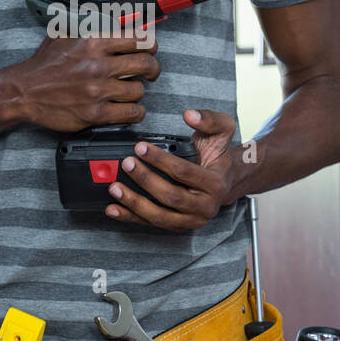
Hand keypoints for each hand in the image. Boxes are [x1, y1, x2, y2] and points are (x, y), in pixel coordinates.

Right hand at [15, 32, 159, 134]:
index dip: (150, 45)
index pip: (138, 39)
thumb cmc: (44, 64)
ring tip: (130, 91)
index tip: (150, 50)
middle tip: (150, 72)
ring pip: (139, 90)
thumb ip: (91, 26)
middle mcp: (98, 65)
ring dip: (138, 92)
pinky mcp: (95, 113)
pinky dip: (135, 112)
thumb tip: (118, 20)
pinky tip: (129, 109)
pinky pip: (131, 113)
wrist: (24, 91)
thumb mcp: (66, 34)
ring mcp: (97, 90)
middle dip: (153, 69)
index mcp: (93, 41)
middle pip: (146, 64)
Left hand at [104, 108, 238, 230]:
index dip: (160, 160)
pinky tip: (113, 208)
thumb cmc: (218, 155)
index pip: (183, 172)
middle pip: (170, 196)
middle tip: (127, 163)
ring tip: (115, 187)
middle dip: (145, 180)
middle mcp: (206, 207)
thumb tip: (189, 115)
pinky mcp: (178, 226)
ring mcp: (192, 220)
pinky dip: (130, 217)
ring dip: (134, 203)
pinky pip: (151, 224)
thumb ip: (209, 119)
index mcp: (215, 184)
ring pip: (160, 216)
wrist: (226, 180)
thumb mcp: (222, 131)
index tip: (140, 147)